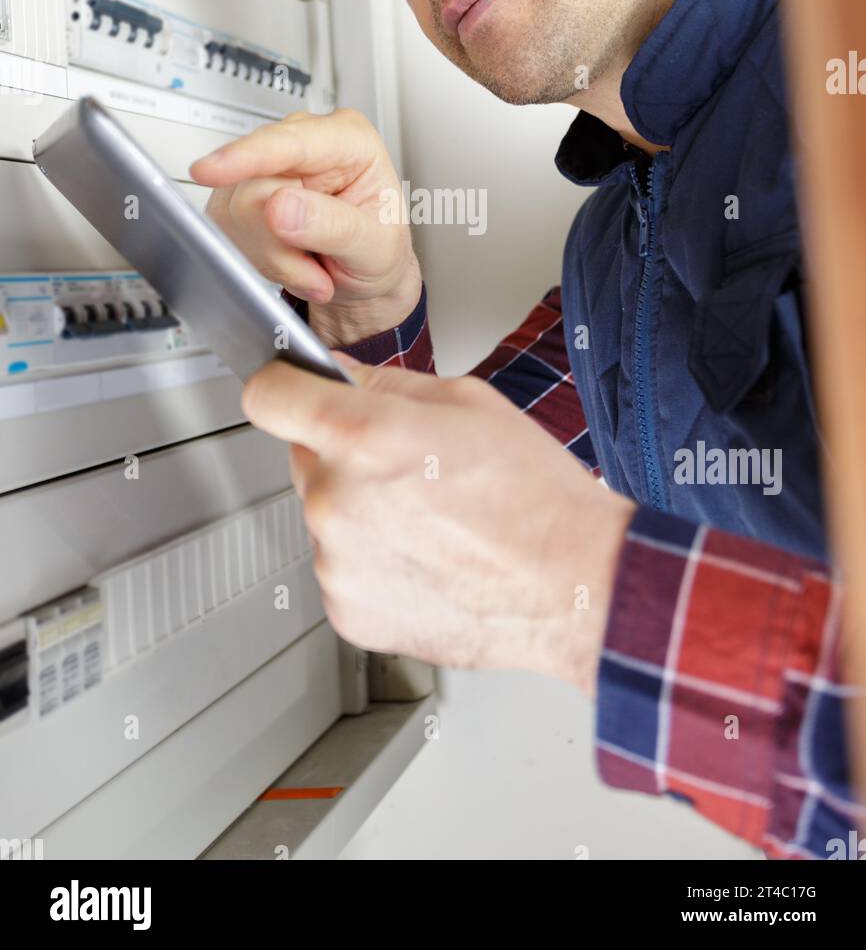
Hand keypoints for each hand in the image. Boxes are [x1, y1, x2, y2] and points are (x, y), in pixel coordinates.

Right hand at [188, 109, 421, 340]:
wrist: (365, 277)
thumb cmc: (378, 250)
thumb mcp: (376, 246)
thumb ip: (333, 226)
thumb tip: (281, 208)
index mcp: (348, 140)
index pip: (289, 142)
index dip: (247, 157)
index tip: (209, 171)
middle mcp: (304, 145)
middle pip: (254, 186)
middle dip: (280, 242)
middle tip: (316, 268)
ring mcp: (268, 168)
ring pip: (235, 212)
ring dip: (272, 256)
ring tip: (311, 265)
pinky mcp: (241, 194)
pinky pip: (226, 229)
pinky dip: (259, 259)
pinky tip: (291, 261)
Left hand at [241, 355, 635, 694]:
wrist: (573, 583)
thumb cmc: (535, 496)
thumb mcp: (468, 402)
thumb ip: (388, 384)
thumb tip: (342, 376)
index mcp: (362, 437)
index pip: (268, 395)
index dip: (283, 387)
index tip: (293, 393)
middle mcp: (336, 501)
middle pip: (304, 460)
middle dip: (342, 456)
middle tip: (409, 469)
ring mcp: (337, 564)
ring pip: (326, 519)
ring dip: (360, 515)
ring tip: (432, 523)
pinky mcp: (349, 612)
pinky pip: (343, 571)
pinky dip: (374, 565)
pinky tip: (428, 560)